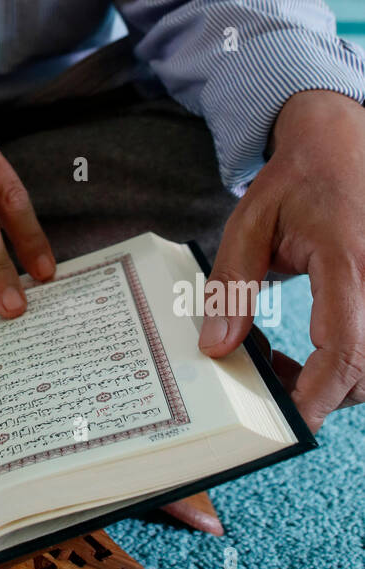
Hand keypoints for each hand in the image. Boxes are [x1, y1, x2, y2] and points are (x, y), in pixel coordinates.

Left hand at [200, 89, 364, 431]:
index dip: (317, 395)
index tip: (287, 422)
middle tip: (265, 382)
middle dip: (318, 394)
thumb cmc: (294, 182)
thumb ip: (231, 286)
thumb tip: (217, 348)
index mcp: (346, 263)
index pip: (343, 350)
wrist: (336, 146)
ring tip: (278, 363)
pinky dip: (341, 363)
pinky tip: (305, 349)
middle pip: (364, 372)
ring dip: (331, 381)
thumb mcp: (249, 222)